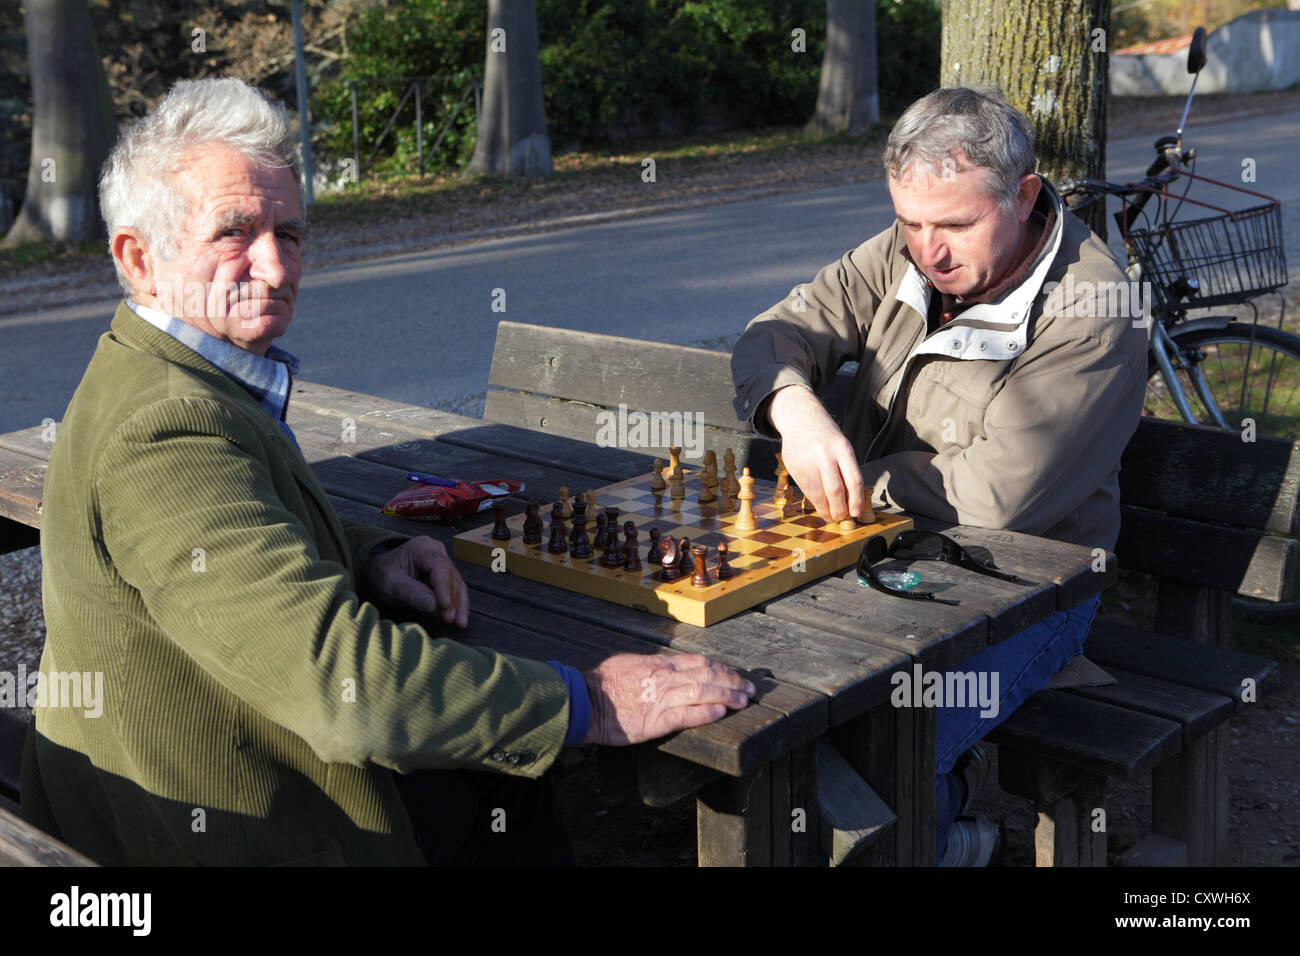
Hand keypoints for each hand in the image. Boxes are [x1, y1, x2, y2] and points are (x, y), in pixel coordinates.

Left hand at [359, 537, 468, 628]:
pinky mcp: (443, 576)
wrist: (377, 571)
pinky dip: (456, 605)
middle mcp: (437, 552)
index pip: (440, 567)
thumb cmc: (381, 574)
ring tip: (459, 622)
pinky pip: (454, 590)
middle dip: (452, 599)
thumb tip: (433, 605)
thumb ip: (411, 592)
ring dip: (458, 604)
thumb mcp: (390, 583)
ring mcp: (442, 563)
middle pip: (451, 576)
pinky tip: (460, 619)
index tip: (444, 605)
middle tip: (448, 618)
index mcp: (423, 548)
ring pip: (457, 584)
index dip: (444, 587)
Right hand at [581, 654, 755, 745]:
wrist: (584, 701)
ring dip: (728, 696)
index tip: (735, 675)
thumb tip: (664, 667)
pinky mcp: (656, 719)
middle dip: (732, 681)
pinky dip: (706, 713)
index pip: (699, 662)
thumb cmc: (602, 684)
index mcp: (659, 664)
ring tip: (744, 701)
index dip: (722, 669)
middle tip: (750, 690)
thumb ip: (650, 667)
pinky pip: (686, 714)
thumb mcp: (628, 664)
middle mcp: (665, 677)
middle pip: (707, 675)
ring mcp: (661, 697)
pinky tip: (721, 713)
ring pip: (703, 691)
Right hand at [767, 385, 866, 521]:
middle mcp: (824, 454)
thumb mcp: (841, 447)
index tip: (856, 513)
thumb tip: (851, 501)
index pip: (853, 479)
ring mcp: (807, 461)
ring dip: (826, 510)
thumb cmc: (826, 438)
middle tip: (842, 518)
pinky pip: (806, 490)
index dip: (856, 500)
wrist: (801, 419)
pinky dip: (815, 501)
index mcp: (842, 448)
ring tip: (830, 516)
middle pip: (835, 490)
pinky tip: (820, 505)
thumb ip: (846, 471)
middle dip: (840, 509)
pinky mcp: (794, 467)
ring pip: (818, 494)